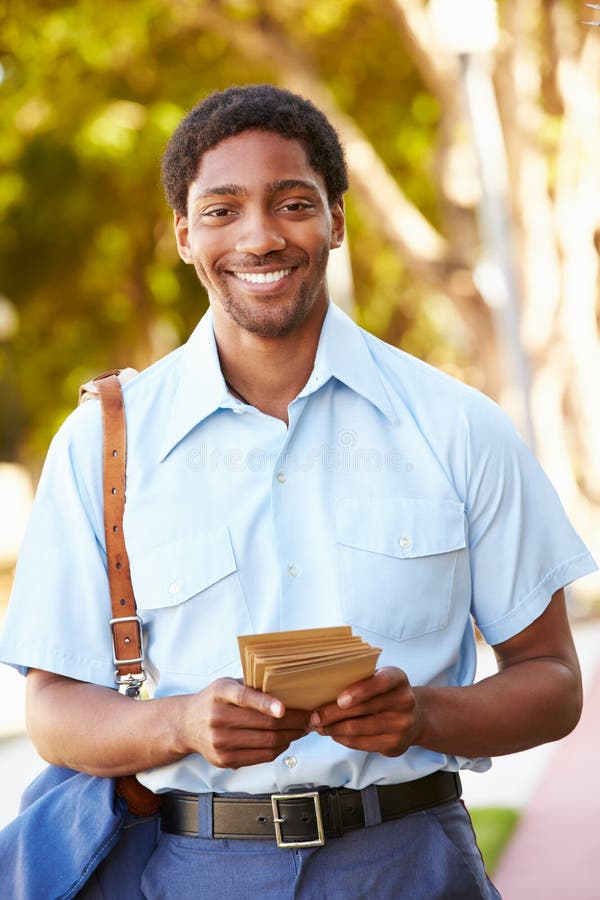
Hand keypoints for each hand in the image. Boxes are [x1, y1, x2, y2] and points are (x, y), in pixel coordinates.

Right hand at [180, 678, 310, 768]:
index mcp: (221, 693)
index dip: (266, 703)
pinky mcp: (224, 760)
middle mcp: (218, 717)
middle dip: (293, 722)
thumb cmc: (214, 700)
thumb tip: (287, 688)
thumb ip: (251, 686)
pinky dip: (279, 749)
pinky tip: (286, 740)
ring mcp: (220, 741)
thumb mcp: (226, 684)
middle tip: (309, 718)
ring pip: (266, 742)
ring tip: (302, 729)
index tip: (283, 709)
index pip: (245, 697)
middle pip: (264, 724)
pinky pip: (261, 756)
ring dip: (290, 736)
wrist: (186, 724)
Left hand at [309, 667, 421, 756]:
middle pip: (363, 709)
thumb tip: (322, 691)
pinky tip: (334, 734)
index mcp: (398, 679)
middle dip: (333, 714)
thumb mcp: (379, 679)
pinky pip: (362, 744)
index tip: (340, 700)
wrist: (415, 718)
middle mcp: (404, 701)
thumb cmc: (385, 694)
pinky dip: (343, 740)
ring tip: (319, 726)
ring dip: (334, 729)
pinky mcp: (395, 745)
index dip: (360, 691)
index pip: (380, 682)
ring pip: (358, 729)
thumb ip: (359, 680)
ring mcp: (402, 725)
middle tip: (314, 716)